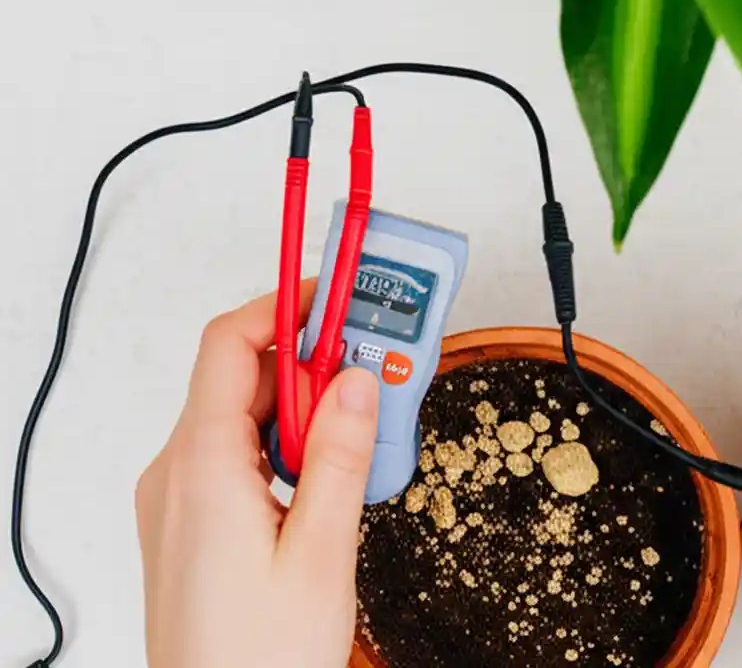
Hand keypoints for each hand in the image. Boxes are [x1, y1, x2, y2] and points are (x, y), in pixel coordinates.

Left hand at [135, 283, 379, 667]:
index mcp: (202, 468)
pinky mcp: (192, 524)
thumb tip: (354, 380)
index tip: (336, 294)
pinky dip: (287, 449)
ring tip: (366, 432)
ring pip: (245, 421)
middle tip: (378, 366)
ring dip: (307, 414)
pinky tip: (331, 477)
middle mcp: (178, 474)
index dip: (283, 307)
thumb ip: (339, 457)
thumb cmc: (259, 659)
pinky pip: (237, 458)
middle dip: (314, 365)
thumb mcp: (320, 553)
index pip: (229, 346)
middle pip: (243, 381)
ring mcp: (180, 500)